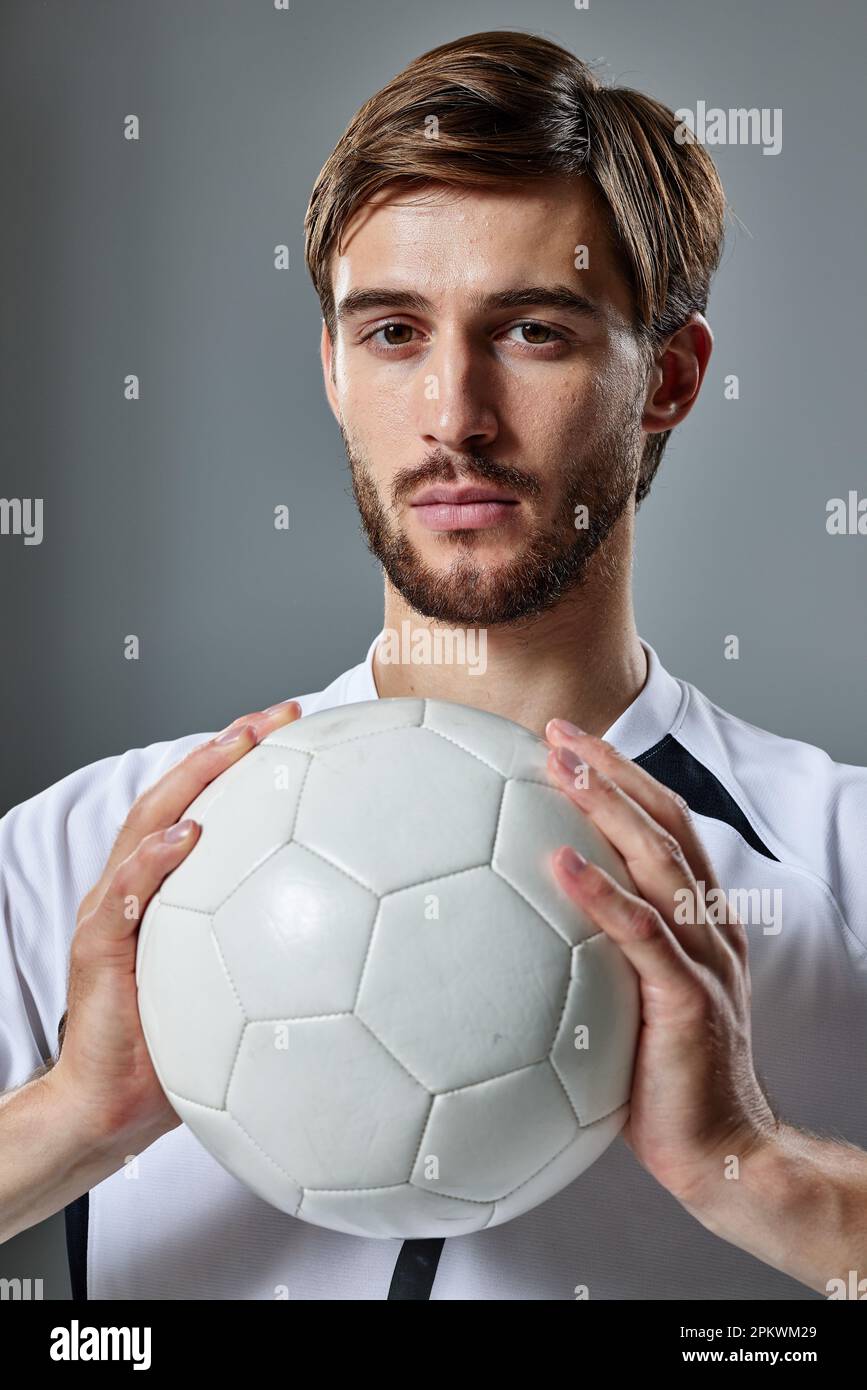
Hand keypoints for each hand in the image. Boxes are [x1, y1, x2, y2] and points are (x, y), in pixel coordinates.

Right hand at [48, 699, 302, 1157]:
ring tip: (235, 747)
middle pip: (178, 794)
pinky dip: (154, 861)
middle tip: (278, 716)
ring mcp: (114, 910)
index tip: (301, 728)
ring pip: (147, 823)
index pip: (205, 804)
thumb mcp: (240, 988)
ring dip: (192, 779)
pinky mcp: (98, 946)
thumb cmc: (177, 1047)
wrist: (110, 1105)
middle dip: (226, 745)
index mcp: (170, 888)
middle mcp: (138, 885)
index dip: (245, 760)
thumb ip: (279, 951)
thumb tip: (365, 939)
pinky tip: (188, 838)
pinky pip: (125, 895)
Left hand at [544, 718, 777, 1211]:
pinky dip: (601, 894)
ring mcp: (704, 958)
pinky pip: (643, 937)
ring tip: (559, 768)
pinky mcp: (689, 1000)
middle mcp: (708, 927)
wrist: (724, 1153)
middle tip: (557, 731)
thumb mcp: (633, 1001)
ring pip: (658, 863)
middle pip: (663, 825)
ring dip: (607, 808)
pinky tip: (560, 863)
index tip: (569, 742)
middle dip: (611, 771)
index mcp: (699, 921)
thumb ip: (602, 955)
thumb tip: (527, 926)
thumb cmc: (666, 1080)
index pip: (664, 827)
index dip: (621, 778)